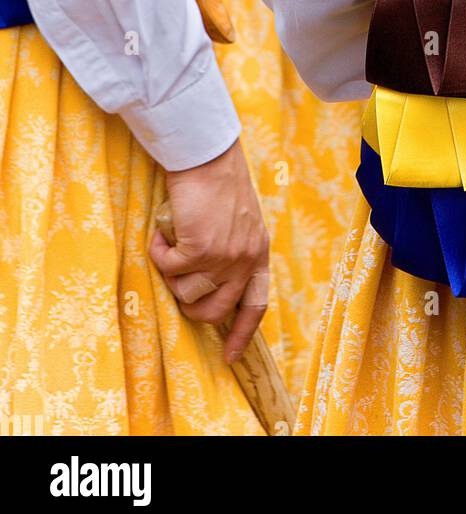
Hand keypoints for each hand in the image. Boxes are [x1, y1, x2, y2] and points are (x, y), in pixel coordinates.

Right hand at [149, 139, 269, 362]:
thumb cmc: (217, 182)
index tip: (230, 356)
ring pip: (186, 293)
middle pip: (214, 311)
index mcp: (258, 253)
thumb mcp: (239, 221)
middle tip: (178, 282)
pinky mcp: (199, 249)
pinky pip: (168, 268)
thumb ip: (233, 250)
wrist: (207, 156)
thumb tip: (210, 285)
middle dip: (190, 306)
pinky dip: (159, 251)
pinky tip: (163, 232)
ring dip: (172, 273)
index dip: (241, 333)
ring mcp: (223, 257)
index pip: (255, 305)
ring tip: (172, 244)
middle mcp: (245, 260)